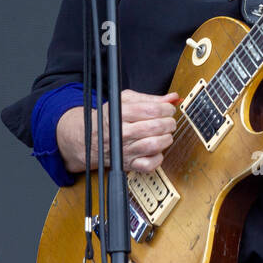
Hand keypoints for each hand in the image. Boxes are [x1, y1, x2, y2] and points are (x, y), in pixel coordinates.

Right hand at [57, 89, 179, 173]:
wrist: (90, 138)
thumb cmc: (111, 117)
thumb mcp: (125, 101)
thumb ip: (150, 98)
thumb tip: (172, 98)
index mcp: (121, 113)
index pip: (152, 110)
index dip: (166, 109)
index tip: (169, 109)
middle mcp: (123, 132)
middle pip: (155, 127)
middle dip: (169, 123)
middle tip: (169, 121)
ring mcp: (126, 150)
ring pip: (155, 145)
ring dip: (166, 138)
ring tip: (165, 134)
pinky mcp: (129, 164)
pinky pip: (149, 165)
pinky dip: (158, 158)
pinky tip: (157, 150)